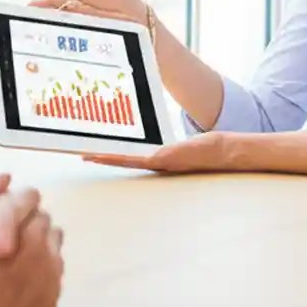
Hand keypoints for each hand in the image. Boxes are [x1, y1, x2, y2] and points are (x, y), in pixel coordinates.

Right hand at [82, 132, 234, 172]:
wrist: (223, 153)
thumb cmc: (209, 150)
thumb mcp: (189, 144)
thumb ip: (181, 145)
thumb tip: (185, 141)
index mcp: (161, 160)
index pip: (133, 158)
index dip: (116, 157)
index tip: (100, 154)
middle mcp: (157, 165)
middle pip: (125, 161)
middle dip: (104, 159)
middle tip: (83, 156)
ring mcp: (157, 164)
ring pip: (124, 161)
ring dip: (104, 159)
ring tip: (86, 156)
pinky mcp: (159, 161)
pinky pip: (132, 159)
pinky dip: (115, 158)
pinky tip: (103, 156)